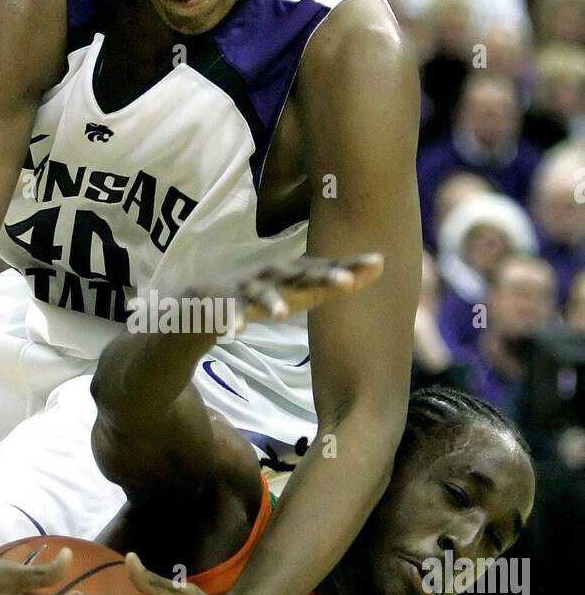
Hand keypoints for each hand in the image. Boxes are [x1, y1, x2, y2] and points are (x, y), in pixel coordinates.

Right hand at [231, 252, 382, 329]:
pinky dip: (232, 319)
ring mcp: (248, 286)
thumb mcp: (302, 290)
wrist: (213, 296)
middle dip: (321, 277)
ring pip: (261, 293)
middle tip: (345, 282)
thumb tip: (380, 266)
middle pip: (298, 273)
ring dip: (271, 301)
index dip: (350, 265)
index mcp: (294, 272)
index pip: (326, 267)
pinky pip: (229, 311)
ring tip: (281, 315)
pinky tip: (237, 331)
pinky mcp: (224, 301)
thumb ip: (334, 283)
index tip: (378, 262)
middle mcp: (274, 273)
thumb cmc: (269, 293)